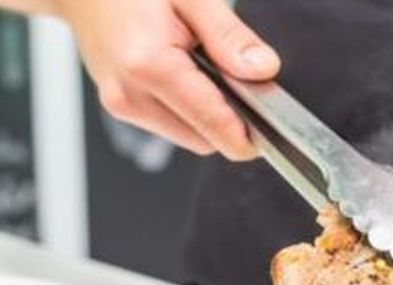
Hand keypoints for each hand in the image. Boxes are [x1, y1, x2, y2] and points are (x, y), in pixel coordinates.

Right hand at [55, 0, 279, 159]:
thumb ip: (228, 36)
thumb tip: (262, 70)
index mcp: (148, 65)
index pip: (212, 124)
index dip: (247, 134)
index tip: (271, 128)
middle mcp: (130, 95)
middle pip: (203, 139)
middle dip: (228, 119)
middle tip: (238, 78)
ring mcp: (122, 105)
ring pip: (188, 136)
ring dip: (206, 115)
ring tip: (203, 67)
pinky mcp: (121, 108)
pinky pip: (169, 124)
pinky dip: (186, 108)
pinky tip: (183, 72)